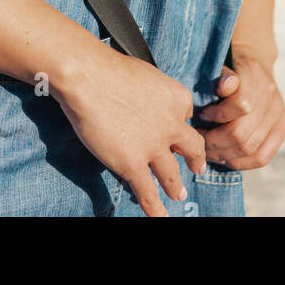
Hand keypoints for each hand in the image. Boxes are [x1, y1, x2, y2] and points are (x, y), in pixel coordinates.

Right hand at [52, 44, 208, 217]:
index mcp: (177, 98)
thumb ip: (151, 92)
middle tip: (196, 167)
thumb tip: (144, 101)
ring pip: (172, 174)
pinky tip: (161, 216)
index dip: (177, 121)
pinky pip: (148, 193)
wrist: (88, 77)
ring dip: (175, 186)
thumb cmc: (107, 67)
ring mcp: (154, 147)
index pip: (185, 113)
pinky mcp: (133, 164)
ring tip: (179, 194)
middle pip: (192, 147)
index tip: (171, 126)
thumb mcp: (144, 73)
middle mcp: (172, 124)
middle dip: (195, 159)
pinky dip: (156, 209)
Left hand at [195, 47, 284, 169]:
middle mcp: (269, 96)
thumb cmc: (229, 69)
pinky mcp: (283, 128)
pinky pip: (262, 157)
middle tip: (199, 142)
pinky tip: (225, 158)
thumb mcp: (220, 64)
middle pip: (241, 133)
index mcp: (253, 74)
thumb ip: (219, 75)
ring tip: (209, 152)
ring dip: (224, 155)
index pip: (239, 105)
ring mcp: (279, 114)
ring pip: (250, 149)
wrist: (254, 69)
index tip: (201, 114)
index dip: (217, 115)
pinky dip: (241, 163)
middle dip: (215, 142)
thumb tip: (223, 87)